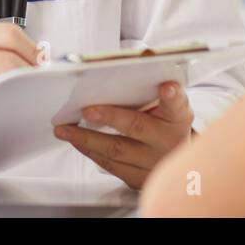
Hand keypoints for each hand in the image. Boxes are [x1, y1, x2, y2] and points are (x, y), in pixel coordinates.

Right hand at [0, 22, 37, 133]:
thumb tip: (38, 58)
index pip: (8, 35)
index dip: (32, 49)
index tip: (43, 62)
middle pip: (9, 60)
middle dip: (31, 74)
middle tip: (39, 83)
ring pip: (3, 83)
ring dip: (20, 91)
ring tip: (24, 94)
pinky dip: (5, 106)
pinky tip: (6, 107)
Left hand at [54, 80, 193, 188]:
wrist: (179, 164)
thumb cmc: (169, 126)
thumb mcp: (173, 107)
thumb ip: (160, 92)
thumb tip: (138, 66)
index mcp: (177, 118)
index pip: (177, 104)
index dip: (172, 96)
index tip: (167, 88)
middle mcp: (167, 141)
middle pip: (138, 127)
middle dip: (111, 117)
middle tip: (88, 111)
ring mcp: (152, 163)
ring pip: (116, 150)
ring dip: (86, 138)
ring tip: (65, 129)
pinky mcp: (137, 178)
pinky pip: (110, 165)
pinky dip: (90, 151)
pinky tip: (76, 141)